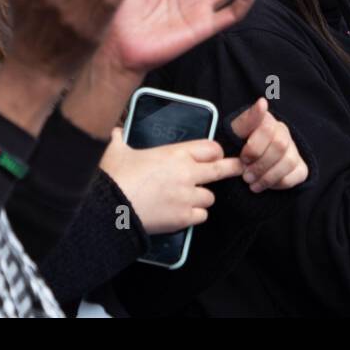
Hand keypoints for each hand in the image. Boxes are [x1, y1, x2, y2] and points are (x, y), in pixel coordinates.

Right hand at [101, 128, 242, 233]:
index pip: (210, 148)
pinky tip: (183, 213)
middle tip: (241, 168)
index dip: (214, 151)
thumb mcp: (115, 150)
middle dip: (233, 168)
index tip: (215, 154)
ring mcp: (187, 197)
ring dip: (202, 197)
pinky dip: (194, 215)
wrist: (109, 209)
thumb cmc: (113, 177)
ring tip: (188, 197)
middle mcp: (187, 174)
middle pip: (221, 169)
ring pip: (210, 197)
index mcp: (175, 154)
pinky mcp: (183, 218)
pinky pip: (201, 216)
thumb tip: (114, 130)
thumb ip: (119, 138)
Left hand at [230, 98, 307, 192]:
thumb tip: (263, 102)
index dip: (254, 147)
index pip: (267, 129)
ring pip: (288, 162)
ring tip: (252, 183)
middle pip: (280, 146)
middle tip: (245, 175)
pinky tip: (265, 184)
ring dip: (268, 177)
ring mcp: (293, 149)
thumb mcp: (236, 132)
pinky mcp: (300, 167)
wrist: (246, 164)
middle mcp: (282, 132)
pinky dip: (278, 184)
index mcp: (266, 120)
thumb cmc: (239, 146)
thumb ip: (247, 119)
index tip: (243, 157)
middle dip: (260, 164)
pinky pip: (295, 176)